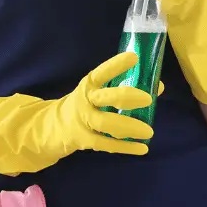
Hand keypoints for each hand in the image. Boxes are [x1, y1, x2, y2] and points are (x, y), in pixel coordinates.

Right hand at [0, 51, 154, 175]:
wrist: (50, 128)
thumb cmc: (82, 106)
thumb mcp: (96, 93)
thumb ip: (122, 89)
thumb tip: (156, 86)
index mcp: (88, 85)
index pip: (102, 72)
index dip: (116, 65)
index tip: (134, 58)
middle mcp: (84, 100)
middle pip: (106, 96)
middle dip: (127, 96)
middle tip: (148, 98)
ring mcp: (82, 121)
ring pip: (106, 123)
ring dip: (129, 126)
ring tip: (149, 131)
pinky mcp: (82, 140)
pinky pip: (105, 144)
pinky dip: (125, 147)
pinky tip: (142, 148)